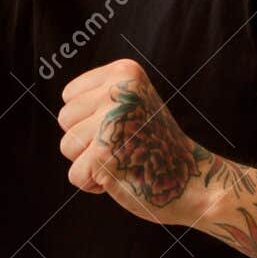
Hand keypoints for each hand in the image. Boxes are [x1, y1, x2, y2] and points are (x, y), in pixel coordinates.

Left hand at [56, 58, 212, 224]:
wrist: (191, 180)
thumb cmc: (155, 144)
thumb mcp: (132, 101)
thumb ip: (99, 94)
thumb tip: (65, 100)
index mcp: (124, 73)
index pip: (70, 95)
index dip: (88, 117)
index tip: (122, 125)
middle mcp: (119, 92)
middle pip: (65, 119)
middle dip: (87, 140)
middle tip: (124, 145)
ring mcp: (112, 123)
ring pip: (67, 146)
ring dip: (90, 161)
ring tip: (123, 159)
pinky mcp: (104, 155)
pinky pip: (75, 175)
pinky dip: (94, 184)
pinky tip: (121, 176)